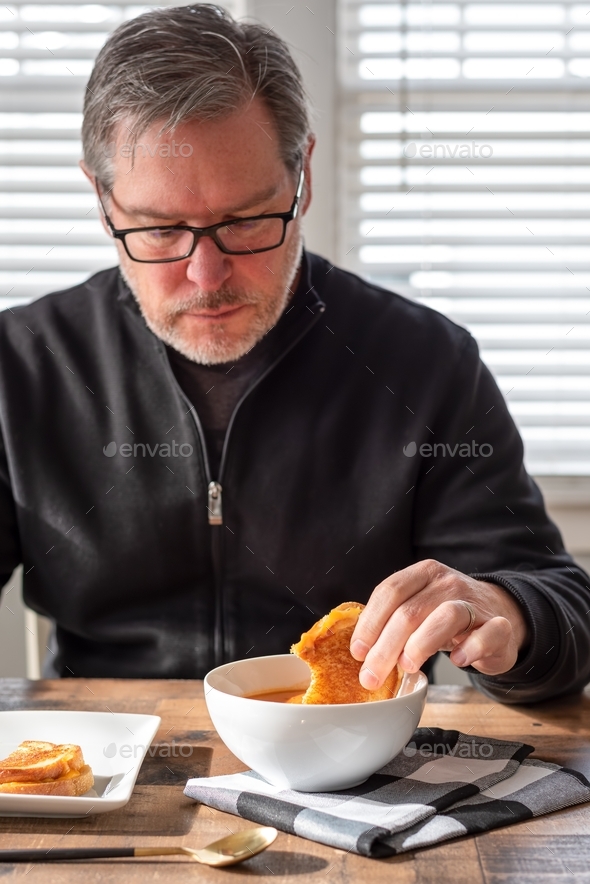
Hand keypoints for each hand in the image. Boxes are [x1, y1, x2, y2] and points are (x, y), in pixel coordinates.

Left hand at [350, 559, 529, 688]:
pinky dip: (471, 648)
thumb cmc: (446, 616)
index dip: (370, 623)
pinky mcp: (500, 627)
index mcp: (423, 574)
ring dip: (420, 644)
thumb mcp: (418, 609)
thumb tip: (360, 651)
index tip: (358, 651)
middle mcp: (448, 583)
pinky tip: (458, 661)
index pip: (390, 591)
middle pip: (410, 610)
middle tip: (372, 675)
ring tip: (407, 666)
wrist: (498, 615)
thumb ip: (392, 621)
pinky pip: (488, 634)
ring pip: (446, 616)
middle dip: (385, 646)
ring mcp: (475, 603)